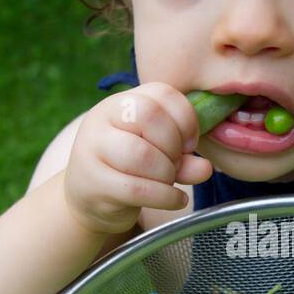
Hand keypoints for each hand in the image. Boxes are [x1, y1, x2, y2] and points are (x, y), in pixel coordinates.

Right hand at [64, 83, 212, 234]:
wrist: (88, 198)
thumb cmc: (129, 168)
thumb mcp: (160, 154)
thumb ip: (184, 156)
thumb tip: (205, 168)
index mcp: (121, 102)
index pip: (162, 93)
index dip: (186, 119)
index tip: (189, 144)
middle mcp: (102, 117)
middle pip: (150, 116)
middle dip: (173, 144)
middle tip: (176, 164)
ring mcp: (92, 149)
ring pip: (142, 154)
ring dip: (167, 173)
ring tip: (170, 182)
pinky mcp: (92, 182)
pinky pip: (137, 189)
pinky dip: (166, 197)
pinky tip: (176, 200)